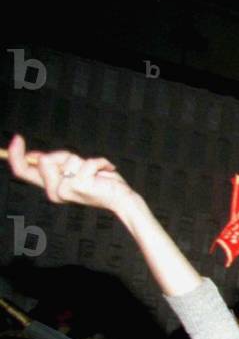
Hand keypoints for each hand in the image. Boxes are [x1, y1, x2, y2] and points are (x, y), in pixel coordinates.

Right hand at [6, 134, 138, 214]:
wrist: (122, 199)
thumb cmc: (102, 184)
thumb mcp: (75, 171)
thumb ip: (56, 165)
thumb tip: (35, 156)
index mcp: (51, 188)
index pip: (22, 172)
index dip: (15, 155)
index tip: (17, 138)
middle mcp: (54, 192)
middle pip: (44, 160)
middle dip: (64, 156)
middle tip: (84, 168)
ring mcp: (65, 190)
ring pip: (66, 159)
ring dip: (84, 161)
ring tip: (95, 174)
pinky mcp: (78, 186)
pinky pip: (85, 162)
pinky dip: (99, 163)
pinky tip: (105, 173)